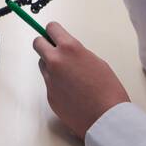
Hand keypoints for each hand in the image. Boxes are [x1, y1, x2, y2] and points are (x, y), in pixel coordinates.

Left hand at [33, 22, 130, 139]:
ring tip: (69, 76)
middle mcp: (55, 61)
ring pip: (43, 65)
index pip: (51, 28)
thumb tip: (68, 54)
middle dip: (45, 45)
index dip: (53, 31)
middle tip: (54, 50)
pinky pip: (49, 83)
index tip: (54, 34)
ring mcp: (50, 79)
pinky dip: (57, 85)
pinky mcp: (49, 95)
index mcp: (69, 49)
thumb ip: (77, 54)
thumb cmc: (108, 90)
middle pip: (37, 44)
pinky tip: (72, 92)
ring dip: (51, 66)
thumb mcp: (96, 61)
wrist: (106, 117)